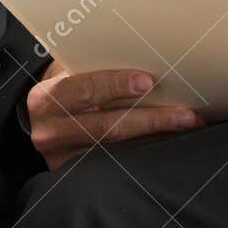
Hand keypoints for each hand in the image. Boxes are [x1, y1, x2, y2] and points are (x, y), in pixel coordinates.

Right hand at [25, 63, 204, 171]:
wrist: (41, 118)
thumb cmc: (63, 84)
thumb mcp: (66, 70)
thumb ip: (93, 66)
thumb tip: (145, 52)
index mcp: (46, 99)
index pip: (85, 89)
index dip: (116, 84)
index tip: (148, 81)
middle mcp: (51, 132)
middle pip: (107, 126)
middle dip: (151, 119)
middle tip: (185, 114)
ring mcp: (62, 158)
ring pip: (116, 149)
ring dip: (155, 137)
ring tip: (186, 125)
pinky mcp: (75, 175)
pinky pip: (116, 164)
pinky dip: (144, 151)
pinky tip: (167, 141)